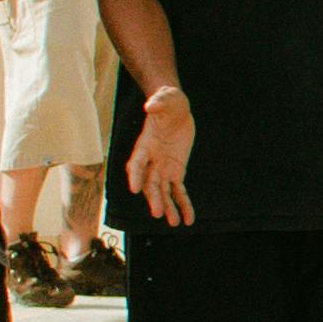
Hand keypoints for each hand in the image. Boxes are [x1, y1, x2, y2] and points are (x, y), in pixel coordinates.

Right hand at [128, 88, 196, 228]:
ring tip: (174, 222)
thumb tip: (152, 106)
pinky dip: (183, 204)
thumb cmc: (168, 102)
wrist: (176, 108)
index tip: (133, 189)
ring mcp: (163, 167)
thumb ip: (159, 103)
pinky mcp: (176, 171)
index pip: (136, 163)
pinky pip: (179, 191)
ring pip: (163, 191)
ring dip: (168, 207)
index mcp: (144, 145)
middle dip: (153, 198)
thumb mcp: (166, 98)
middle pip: (149, 183)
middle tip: (157, 213)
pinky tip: (188, 219)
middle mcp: (151, 160)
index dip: (135, 175)